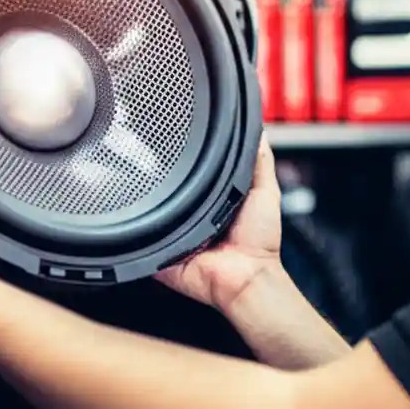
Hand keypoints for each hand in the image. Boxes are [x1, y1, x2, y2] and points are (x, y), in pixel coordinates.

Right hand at [157, 137, 282, 313]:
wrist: (245, 279)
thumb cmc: (259, 241)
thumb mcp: (265, 191)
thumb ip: (259, 161)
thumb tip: (257, 129)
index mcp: (210, 199)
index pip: (193, 171)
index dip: (187, 157)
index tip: (180, 137)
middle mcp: (190, 214)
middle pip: (170, 187)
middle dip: (165, 176)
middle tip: (162, 162)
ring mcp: (173, 232)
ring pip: (153, 208)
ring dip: (154, 200)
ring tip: (155, 186)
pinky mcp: (159, 251)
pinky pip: (144, 237)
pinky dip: (144, 227)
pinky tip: (146, 212)